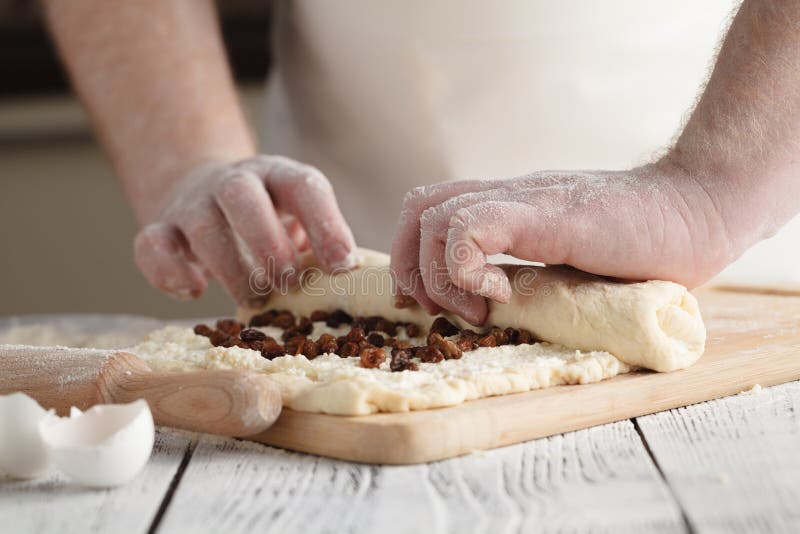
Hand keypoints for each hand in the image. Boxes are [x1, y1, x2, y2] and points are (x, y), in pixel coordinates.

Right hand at [134, 155, 355, 305]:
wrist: (206, 193)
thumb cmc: (270, 220)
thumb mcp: (301, 220)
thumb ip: (320, 244)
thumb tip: (351, 278)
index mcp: (278, 176)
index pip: (304, 187)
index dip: (326, 225)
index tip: (343, 266)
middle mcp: (234, 182)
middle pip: (242, 197)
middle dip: (267, 243)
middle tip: (287, 283)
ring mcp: (193, 203)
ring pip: (202, 225)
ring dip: (230, 268)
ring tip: (254, 300)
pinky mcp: (160, 229)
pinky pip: (151, 245)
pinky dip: (168, 272)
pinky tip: (195, 291)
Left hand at [391, 161, 741, 324]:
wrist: (700, 209)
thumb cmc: (645, 243)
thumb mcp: (570, 257)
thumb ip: (531, 264)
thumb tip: (496, 298)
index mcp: (509, 208)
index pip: (430, 208)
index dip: (411, 256)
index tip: (433, 302)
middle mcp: (507, 196)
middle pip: (417, 207)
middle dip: (408, 266)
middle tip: (444, 309)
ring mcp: (524, 200)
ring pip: (432, 215)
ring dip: (437, 275)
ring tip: (480, 307)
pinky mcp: (545, 213)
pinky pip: (471, 225)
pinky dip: (465, 267)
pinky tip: (501, 294)